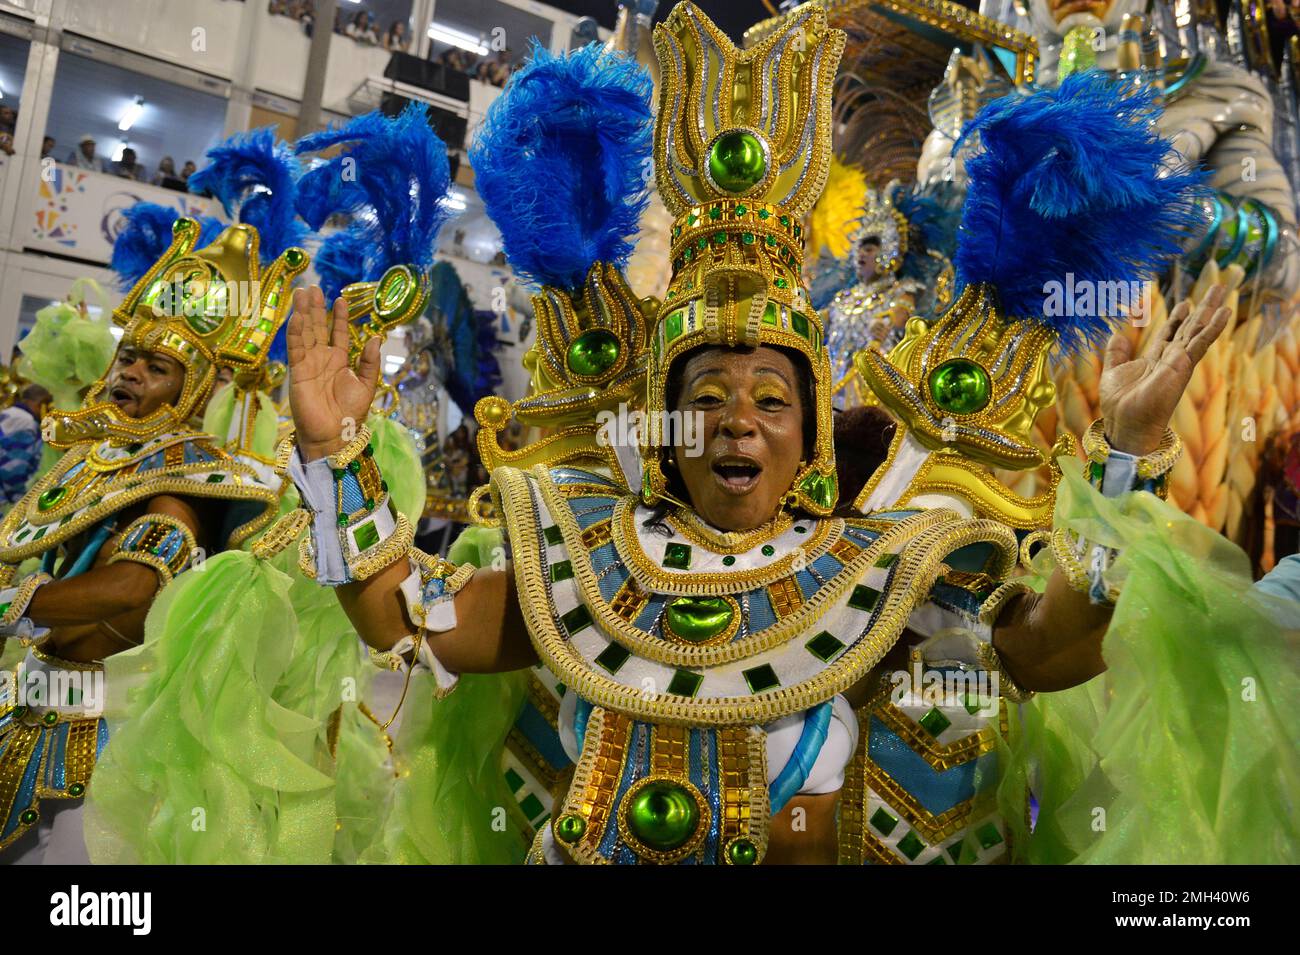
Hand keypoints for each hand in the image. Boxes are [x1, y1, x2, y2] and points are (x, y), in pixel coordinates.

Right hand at [286, 286, 380, 460]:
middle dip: (315, 308)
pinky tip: (297, 317)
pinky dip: (296, 333)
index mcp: (340, 361)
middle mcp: (322, 359)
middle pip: (317, 327)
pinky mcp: (297, 372)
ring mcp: (308, 364)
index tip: (340, 298)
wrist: (335, 434)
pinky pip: (296, 349)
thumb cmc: (350, 413)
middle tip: (312, 287)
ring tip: (302, 293)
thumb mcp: (367, 385)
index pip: (338, 333)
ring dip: (303, 313)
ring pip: (305, 333)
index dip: (339, 317)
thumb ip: (370, 362)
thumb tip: (376, 338)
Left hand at [1098, 284, 1231, 455]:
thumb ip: (1117, 354)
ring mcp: (1179, 362)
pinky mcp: (1183, 366)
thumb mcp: (1113, 372)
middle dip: (1202, 308)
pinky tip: (1225, 313)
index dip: (1177, 317)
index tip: (1185, 302)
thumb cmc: (1119, 404)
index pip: (1169, 333)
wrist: (1125, 422)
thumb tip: (1118, 334)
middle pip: (1189, 328)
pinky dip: (1213, 327)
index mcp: (1155, 359)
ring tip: (1222, 291)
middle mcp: (1170, 359)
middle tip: (1216, 288)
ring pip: (1198, 331)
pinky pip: (1201, 342)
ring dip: (1211, 311)